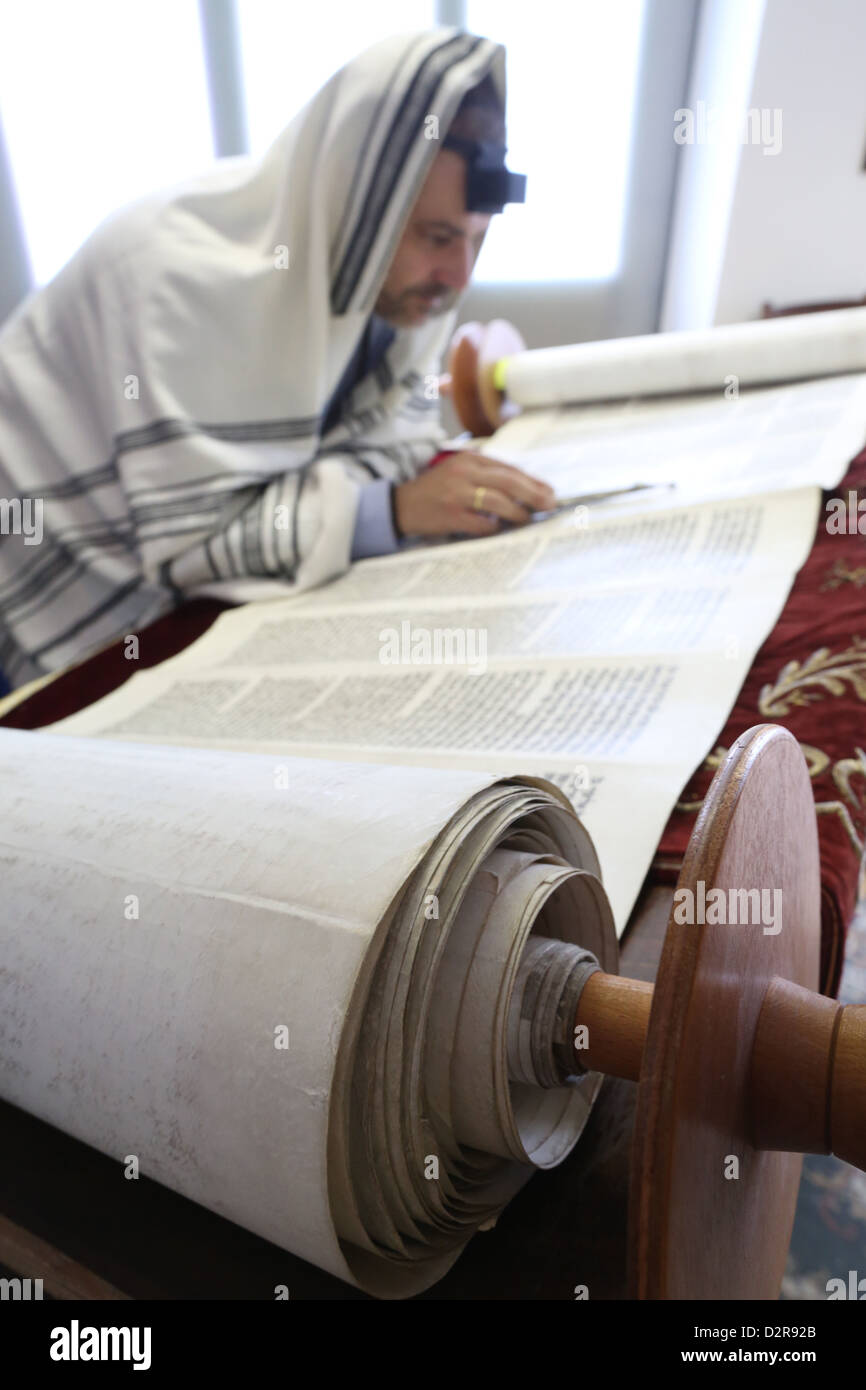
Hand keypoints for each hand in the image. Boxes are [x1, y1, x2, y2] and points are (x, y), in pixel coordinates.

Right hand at [394, 451, 555, 538]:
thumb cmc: (437, 490)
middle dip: (533, 495)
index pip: (509, 469)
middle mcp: (464, 473)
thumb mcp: (461, 472)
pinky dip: (495, 528)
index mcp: (470, 459)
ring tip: (527, 519)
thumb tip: (526, 491)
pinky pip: (482, 523)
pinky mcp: (451, 515)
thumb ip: (488, 476)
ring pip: (498, 502)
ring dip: (517, 513)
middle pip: (508, 482)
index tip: (550, 492)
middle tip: (550, 505)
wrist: (402, 505)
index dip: (532, 481)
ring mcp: (456, 494)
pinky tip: (501, 530)